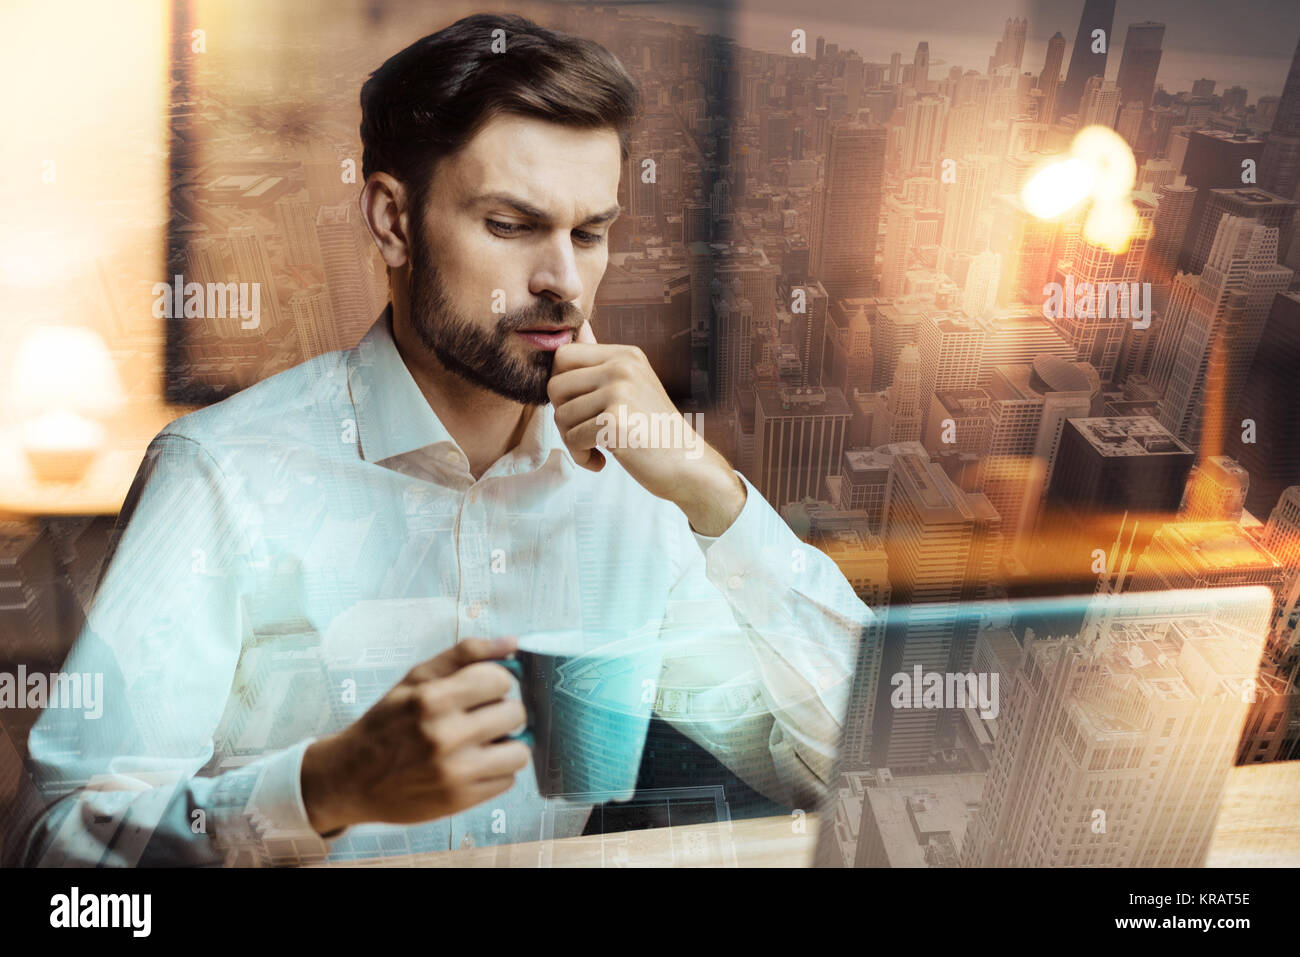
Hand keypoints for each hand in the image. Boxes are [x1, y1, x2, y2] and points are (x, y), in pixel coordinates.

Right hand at [301, 637, 529, 834]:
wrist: (350, 778)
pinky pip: (507, 780)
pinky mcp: (460, 800)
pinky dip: (496, 771)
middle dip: (502, 711)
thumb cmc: (386, 723)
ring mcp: (455, 773)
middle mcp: (445, 736)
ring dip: (506, 744)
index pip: (500, 680)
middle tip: (480, 717)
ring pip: (520, 751)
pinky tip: (473, 764)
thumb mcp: (415, 679)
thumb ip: (464, 654)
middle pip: (515, 714)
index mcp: (433, 699)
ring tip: (483, 742)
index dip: (495, 682)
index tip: (482, 690)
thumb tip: (512, 643)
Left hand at [549, 321, 745, 535]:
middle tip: (585, 432)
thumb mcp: (633, 386)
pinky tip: (602, 459)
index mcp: (625, 355)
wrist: (688, 465)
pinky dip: (582, 456)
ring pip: (561, 415)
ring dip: (572, 441)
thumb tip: (580, 327)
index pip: (563, 356)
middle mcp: (622, 367)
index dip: (562, 387)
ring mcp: (619, 391)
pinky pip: (572, 438)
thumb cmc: (655, 431)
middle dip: (563, 416)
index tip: (581, 408)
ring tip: (597, 447)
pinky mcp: (614, 421)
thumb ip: (602, 361)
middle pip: (555, 386)